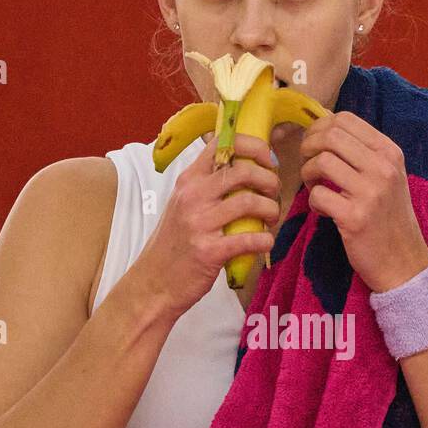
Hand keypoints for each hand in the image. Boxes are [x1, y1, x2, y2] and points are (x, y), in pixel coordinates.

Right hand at [133, 133, 279, 319]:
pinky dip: (265, 240)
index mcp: (188, 180)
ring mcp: (199, 223)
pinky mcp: (209, 251)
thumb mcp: (184, 205)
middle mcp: (192, 196)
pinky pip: (249, 239)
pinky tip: (265, 243)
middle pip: (243, 170)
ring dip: (271, 210)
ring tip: (271, 218)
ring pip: (250, 202)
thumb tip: (245, 167)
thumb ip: (207, 186)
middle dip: (269, 181)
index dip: (254, 147)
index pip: (222, 144)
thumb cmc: (174, 244)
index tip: (268, 162)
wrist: (153, 283)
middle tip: (274, 194)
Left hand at [293, 112, 427, 292]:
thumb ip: (363, 153)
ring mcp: (370, 192)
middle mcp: (383, 168)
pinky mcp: (354, 218)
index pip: (345, 119)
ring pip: (321, 162)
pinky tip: (324, 211)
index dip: (319, 127)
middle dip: (308, 148)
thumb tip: (325, 126)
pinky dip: (313, 202)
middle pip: (330, 136)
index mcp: (390, 153)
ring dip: (307, 174)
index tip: (314, 145)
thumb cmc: (389, 219)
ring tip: (316, 189)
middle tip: (308, 166)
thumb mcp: (388, 178)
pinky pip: (317, 195)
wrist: (404, 263)